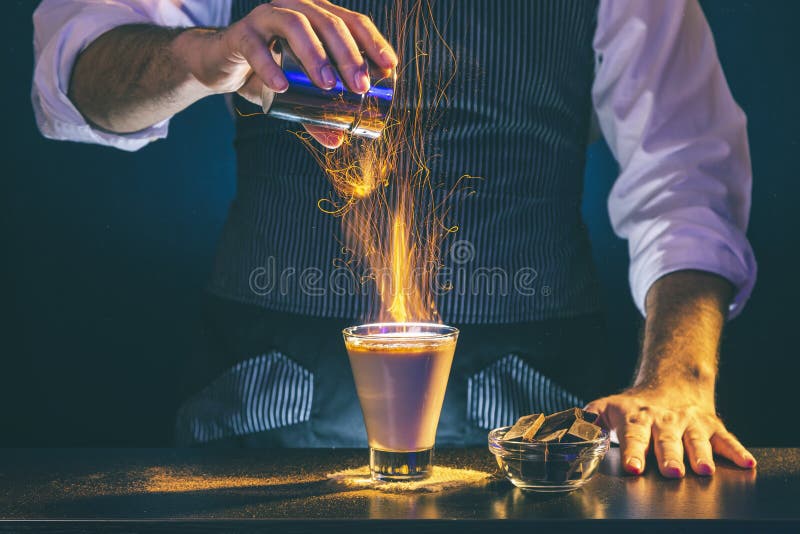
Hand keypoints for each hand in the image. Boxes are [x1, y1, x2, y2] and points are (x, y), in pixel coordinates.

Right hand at [179, 0, 397, 147]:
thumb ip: (315, 116)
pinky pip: (256, 46)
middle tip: (360, 86)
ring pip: (296, 24)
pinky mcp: (240, 33)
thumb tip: (338, 142)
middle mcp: (296, 9)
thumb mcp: (295, 96)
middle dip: (349, 54)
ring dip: (315, 54)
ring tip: (328, 85)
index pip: (353, 22)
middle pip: (329, 22)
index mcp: (317, 18)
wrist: (219, 64)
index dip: (373, 42)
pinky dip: (270, 66)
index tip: (389, 67)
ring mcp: (267, 17)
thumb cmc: (266, 72)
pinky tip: (281, 87)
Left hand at [585, 386, 756, 477]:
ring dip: (701, 454)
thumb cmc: (634, 407)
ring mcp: (689, 423)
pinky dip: (737, 451)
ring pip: (696, 440)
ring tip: (705, 470)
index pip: (634, 437)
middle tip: (672, 472)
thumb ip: (589, 420)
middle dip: (670, 457)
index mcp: (637, 419)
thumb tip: (568, 430)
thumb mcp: (607, 407)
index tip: (633, 467)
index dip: (633, 452)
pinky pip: (726, 439)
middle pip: (667, 441)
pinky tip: (747, 463)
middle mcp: (664, 421)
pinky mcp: (712, 426)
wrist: (670, 383)